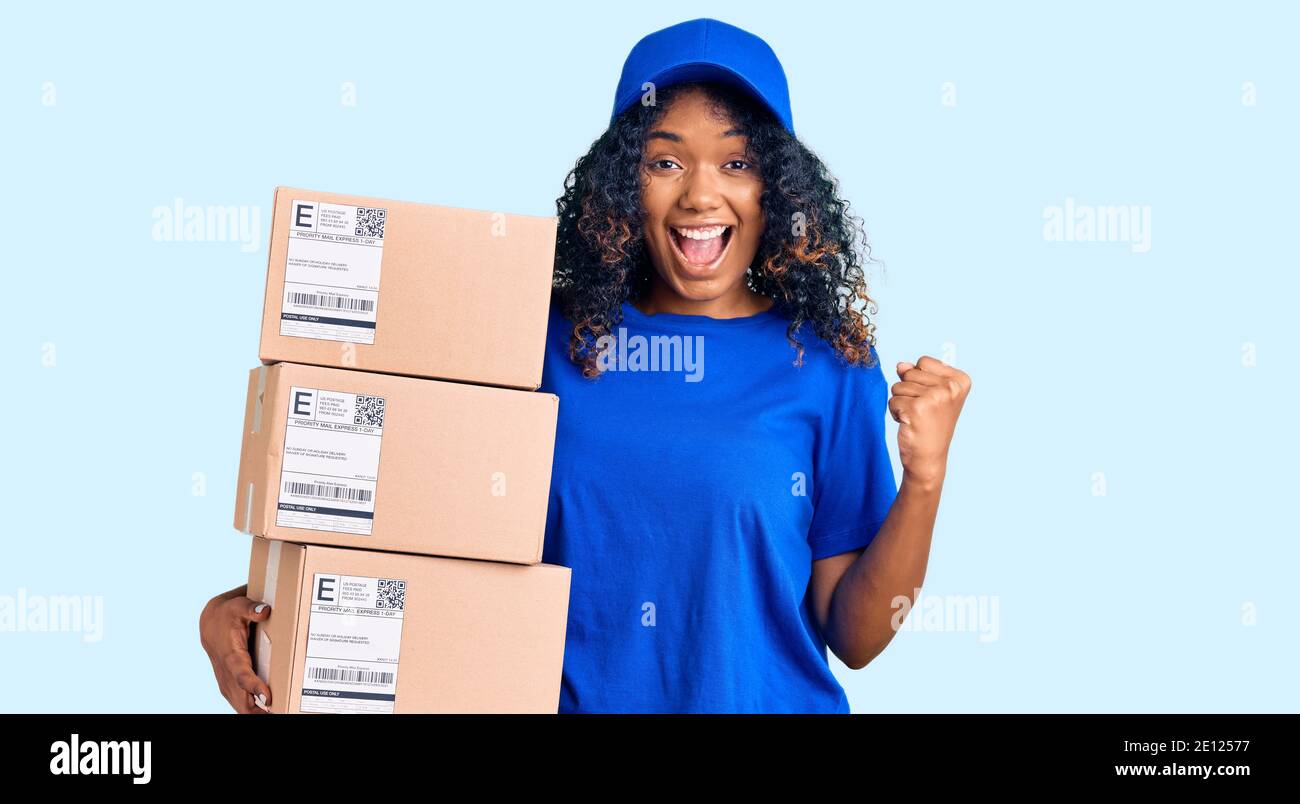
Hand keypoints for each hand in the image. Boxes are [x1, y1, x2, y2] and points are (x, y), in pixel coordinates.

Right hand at [199, 586, 273, 712]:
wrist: (211, 623)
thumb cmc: (228, 615)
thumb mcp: (238, 606)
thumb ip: (251, 608)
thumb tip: (265, 610)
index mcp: (231, 656)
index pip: (242, 676)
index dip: (255, 688)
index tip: (269, 697)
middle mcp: (227, 674)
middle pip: (243, 700)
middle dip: (259, 710)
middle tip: (281, 711)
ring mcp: (227, 682)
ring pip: (241, 705)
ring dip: (257, 712)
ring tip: (280, 712)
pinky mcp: (229, 686)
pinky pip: (241, 703)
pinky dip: (253, 710)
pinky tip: (269, 712)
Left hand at [889, 355, 971, 489]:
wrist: (928, 457)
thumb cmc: (930, 425)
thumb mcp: (930, 394)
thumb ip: (917, 374)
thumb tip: (900, 365)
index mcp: (960, 380)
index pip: (923, 361)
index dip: (919, 379)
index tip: (932, 399)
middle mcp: (950, 387)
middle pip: (909, 372)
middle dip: (908, 391)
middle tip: (922, 411)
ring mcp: (934, 397)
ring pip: (898, 386)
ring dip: (902, 402)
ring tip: (916, 417)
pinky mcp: (917, 409)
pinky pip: (892, 400)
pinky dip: (895, 412)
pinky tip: (909, 423)